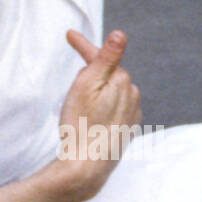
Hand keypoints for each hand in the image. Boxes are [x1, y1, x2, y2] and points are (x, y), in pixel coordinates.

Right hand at [57, 29, 142, 195]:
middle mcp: (132, 95)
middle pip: (105, 76)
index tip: (69, 35)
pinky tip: (91, 123)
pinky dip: (102, 110)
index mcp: (122, 80)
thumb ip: (105, 58)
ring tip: (80, 113)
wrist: (86, 167)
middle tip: (71, 96)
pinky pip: (114, 110)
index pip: (102, 56)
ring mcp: (132, 114)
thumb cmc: (80, 125)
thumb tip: (120, 34)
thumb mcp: (86, 85)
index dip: (83, 46)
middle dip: (89, 77)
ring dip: (97, 95)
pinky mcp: (128, 130)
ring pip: (110, 93)